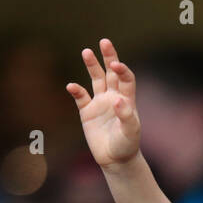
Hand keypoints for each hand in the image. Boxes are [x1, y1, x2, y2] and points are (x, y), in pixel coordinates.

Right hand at [66, 38, 141, 169]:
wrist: (116, 160)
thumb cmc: (127, 145)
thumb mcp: (130, 132)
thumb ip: (126, 115)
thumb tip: (117, 100)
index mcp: (126, 99)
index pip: (125, 78)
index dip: (121, 69)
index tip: (115, 64)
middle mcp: (113, 97)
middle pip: (111, 72)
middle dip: (108, 57)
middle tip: (104, 42)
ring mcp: (100, 103)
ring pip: (96, 80)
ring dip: (91, 66)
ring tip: (86, 51)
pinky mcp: (87, 112)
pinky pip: (80, 97)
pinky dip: (76, 91)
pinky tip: (71, 86)